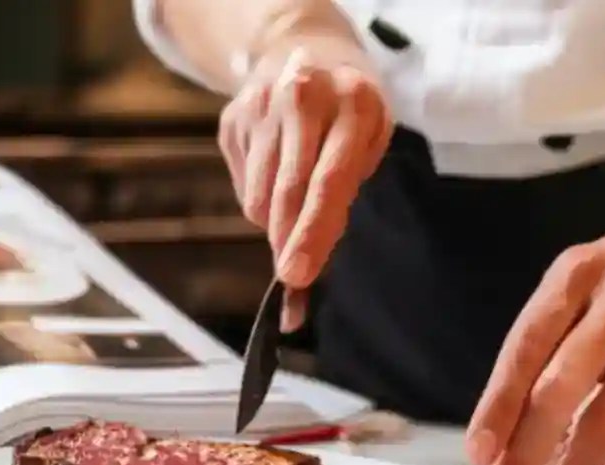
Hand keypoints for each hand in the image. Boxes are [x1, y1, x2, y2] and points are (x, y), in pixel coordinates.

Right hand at [218, 37, 392, 330]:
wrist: (303, 46)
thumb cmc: (348, 106)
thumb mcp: (372, 134)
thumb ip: (349, 185)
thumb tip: (311, 251)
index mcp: (351, 103)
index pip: (328, 182)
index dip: (312, 233)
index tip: (297, 277)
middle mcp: (300, 98)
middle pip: (287, 193)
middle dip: (288, 243)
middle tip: (292, 279)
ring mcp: (259, 106)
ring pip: (258, 197)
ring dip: (275, 223)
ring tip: (295, 214)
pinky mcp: (232, 119)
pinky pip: (243, 185)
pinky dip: (261, 197)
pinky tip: (277, 176)